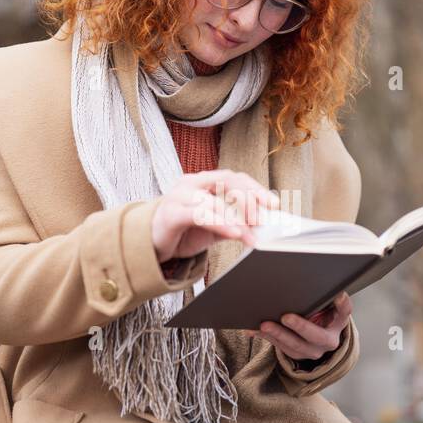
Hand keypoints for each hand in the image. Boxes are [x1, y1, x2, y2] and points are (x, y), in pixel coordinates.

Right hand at [151, 169, 278, 262]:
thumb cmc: (184, 232)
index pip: (235, 178)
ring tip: (251, 234)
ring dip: (237, 218)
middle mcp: (192, 183)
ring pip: (214, 199)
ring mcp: (179, 195)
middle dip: (249, 199)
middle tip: (262, 220)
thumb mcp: (215, 226)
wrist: (149, 245)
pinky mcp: (171, 213)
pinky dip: (220, 222)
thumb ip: (236, 222)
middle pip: (226, 181)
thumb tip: (262, 226)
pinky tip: (235, 233)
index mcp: (204, 181)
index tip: (273, 205)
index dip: (256, 189)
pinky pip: (199, 214)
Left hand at [248, 291, 352, 361]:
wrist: (319, 338)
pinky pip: (278, 346)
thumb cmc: (324, 316)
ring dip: (277, 335)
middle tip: (285, 317)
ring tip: (264, 325)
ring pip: (293, 345)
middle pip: (314, 336)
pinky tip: (252, 330)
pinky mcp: (294, 354)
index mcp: (338, 324)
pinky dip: (264, 337)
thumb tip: (331, 288)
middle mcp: (327, 341)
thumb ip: (330, 298)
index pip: (344, 313)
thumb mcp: (331, 307)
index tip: (338, 295)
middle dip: (299, 327)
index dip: (342, 305)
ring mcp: (310, 351)